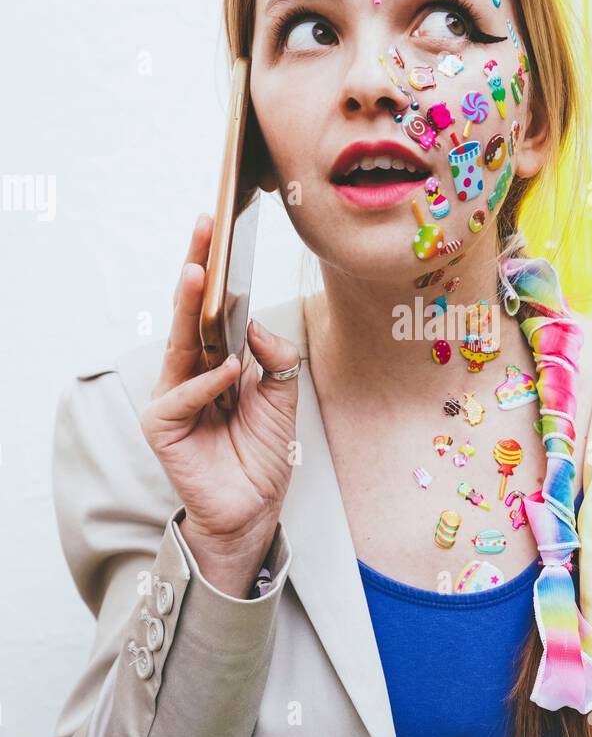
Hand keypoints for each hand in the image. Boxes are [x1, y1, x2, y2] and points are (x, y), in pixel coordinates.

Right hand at [140, 213, 300, 550]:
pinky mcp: (163, 426)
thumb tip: (254, 326)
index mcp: (214, 362)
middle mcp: (188, 374)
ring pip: (178, 345)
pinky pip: (183, 396)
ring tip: (199, 273)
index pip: (209, 310)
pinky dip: (206, 382)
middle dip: (194, 271)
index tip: (214, 229)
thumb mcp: (283, 396)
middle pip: (189, 316)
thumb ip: (275, 358)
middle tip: (201, 232)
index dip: (211, 272)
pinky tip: (227, 372)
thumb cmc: (262, 453)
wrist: (254, 507)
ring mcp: (172, 398)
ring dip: (188, 308)